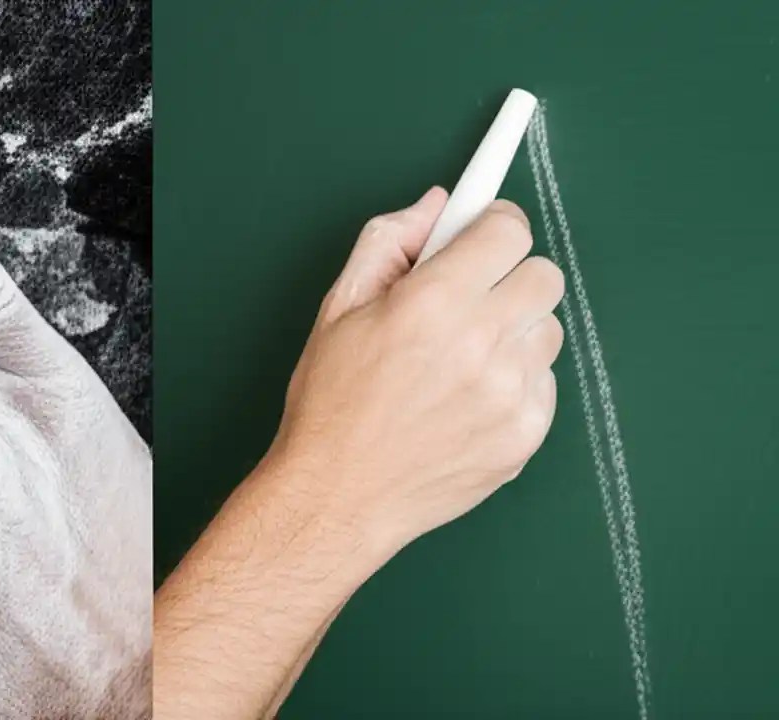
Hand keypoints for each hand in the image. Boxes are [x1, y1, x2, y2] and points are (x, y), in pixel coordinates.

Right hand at [269, 187, 564, 553]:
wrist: (338, 495)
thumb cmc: (331, 403)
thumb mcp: (340, 307)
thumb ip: (389, 241)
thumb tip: (437, 205)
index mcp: (432, 302)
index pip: (509, 230)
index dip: (493, 227)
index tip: (482, 237)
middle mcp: (480, 344)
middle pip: (544, 275)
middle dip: (508, 277)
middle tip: (471, 300)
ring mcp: (509, 394)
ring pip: (548, 330)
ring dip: (514, 332)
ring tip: (464, 359)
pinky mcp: (525, 435)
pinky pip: (545, 383)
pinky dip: (515, 383)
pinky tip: (468, 400)